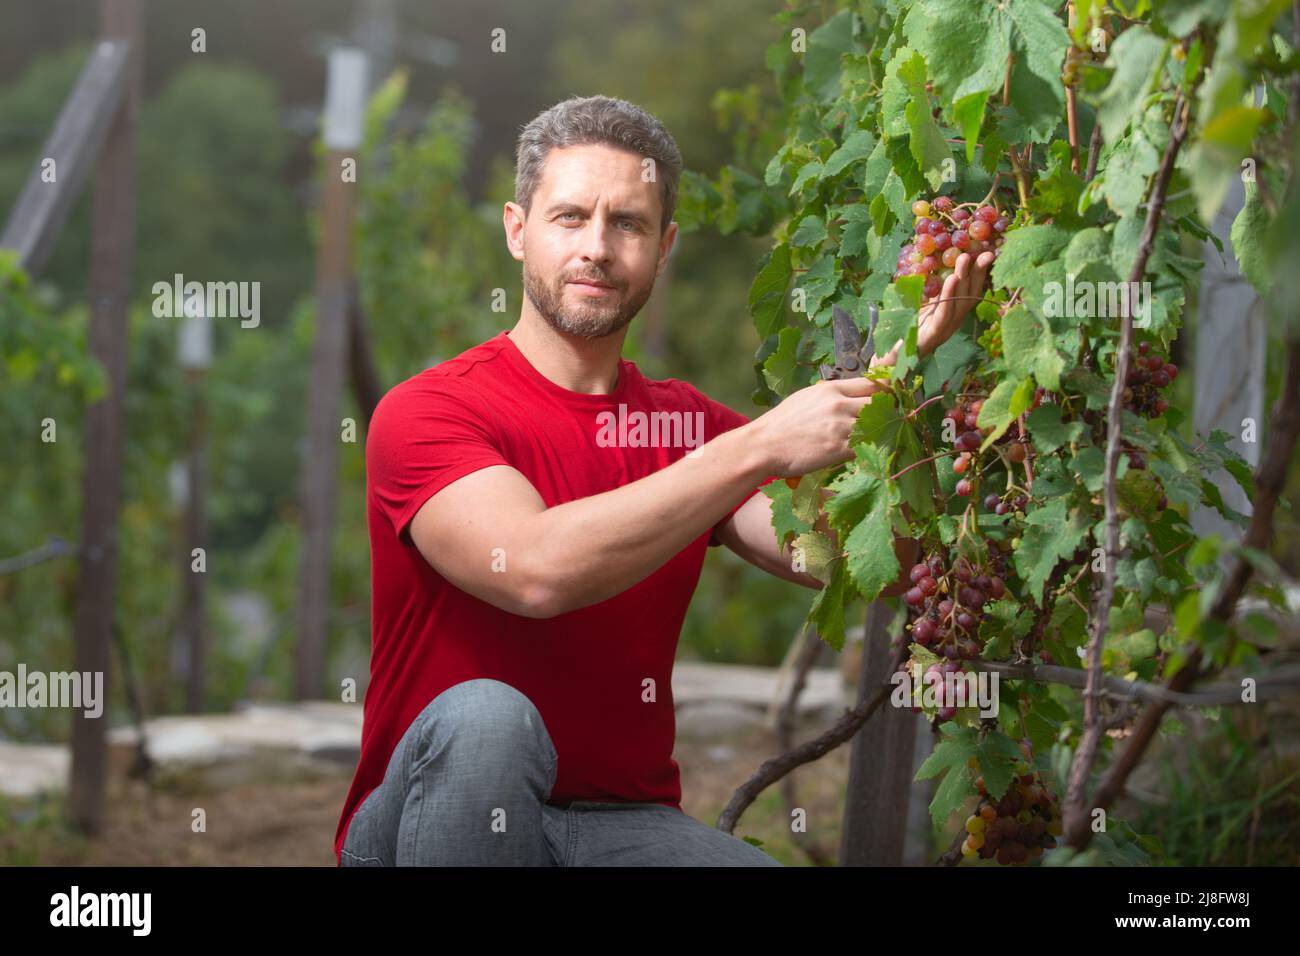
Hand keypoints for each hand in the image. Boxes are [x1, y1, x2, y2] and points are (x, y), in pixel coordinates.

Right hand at [747, 376, 884, 477]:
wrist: (763, 445)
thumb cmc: (781, 424)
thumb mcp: (806, 399)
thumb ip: (829, 396)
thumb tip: (845, 399)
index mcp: (831, 389)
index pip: (871, 382)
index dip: (886, 390)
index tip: (891, 398)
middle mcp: (839, 404)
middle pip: (880, 402)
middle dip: (888, 411)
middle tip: (890, 421)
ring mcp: (840, 426)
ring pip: (878, 425)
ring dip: (883, 432)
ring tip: (884, 440)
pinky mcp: (839, 449)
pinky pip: (868, 447)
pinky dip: (873, 450)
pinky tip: (873, 455)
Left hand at [874, 250, 995, 364]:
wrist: (891, 356)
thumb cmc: (904, 328)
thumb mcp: (919, 303)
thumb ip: (928, 287)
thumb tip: (930, 261)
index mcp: (952, 312)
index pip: (970, 290)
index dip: (979, 272)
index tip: (987, 252)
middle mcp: (953, 321)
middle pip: (970, 294)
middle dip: (976, 272)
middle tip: (980, 252)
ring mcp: (946, 329)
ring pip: (960, 303)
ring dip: (964, 279)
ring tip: (965, 259)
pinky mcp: (934, 335)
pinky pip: (944, 313)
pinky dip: (949, 296)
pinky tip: (952, 281)